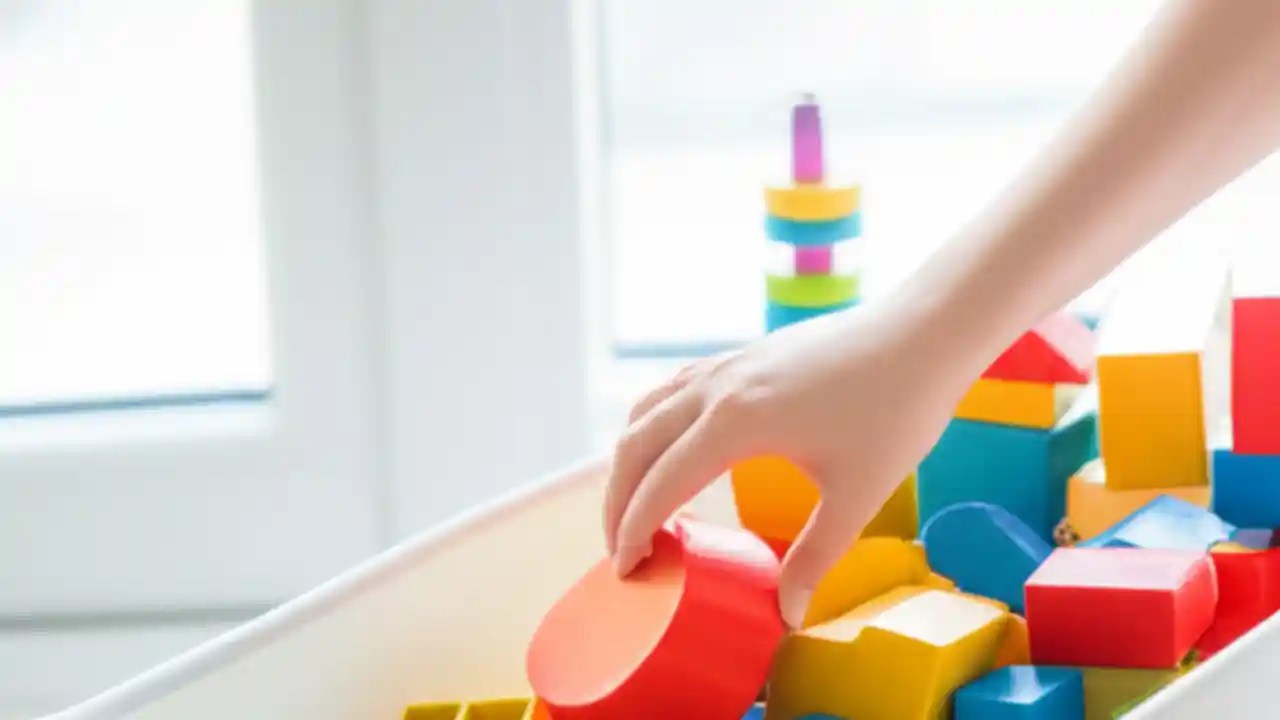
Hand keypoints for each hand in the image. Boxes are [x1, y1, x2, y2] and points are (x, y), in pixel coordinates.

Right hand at [603, 299, 972, 626]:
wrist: (923, 332)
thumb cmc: (896, 410)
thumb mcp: (857, 494)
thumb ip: (815, 557)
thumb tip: (789, 615)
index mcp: (735, 423)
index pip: (660, 484)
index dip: (634, 531)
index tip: (626, 571)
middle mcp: (715, 388)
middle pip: (634, 446)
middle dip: (616, 502)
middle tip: (621, 551)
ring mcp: (725, 365)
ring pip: (645, 412)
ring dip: (629, 461)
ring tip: (636, 506)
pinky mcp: (740, 356)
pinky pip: (672, 391)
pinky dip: (652, 427)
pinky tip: (673, 451)